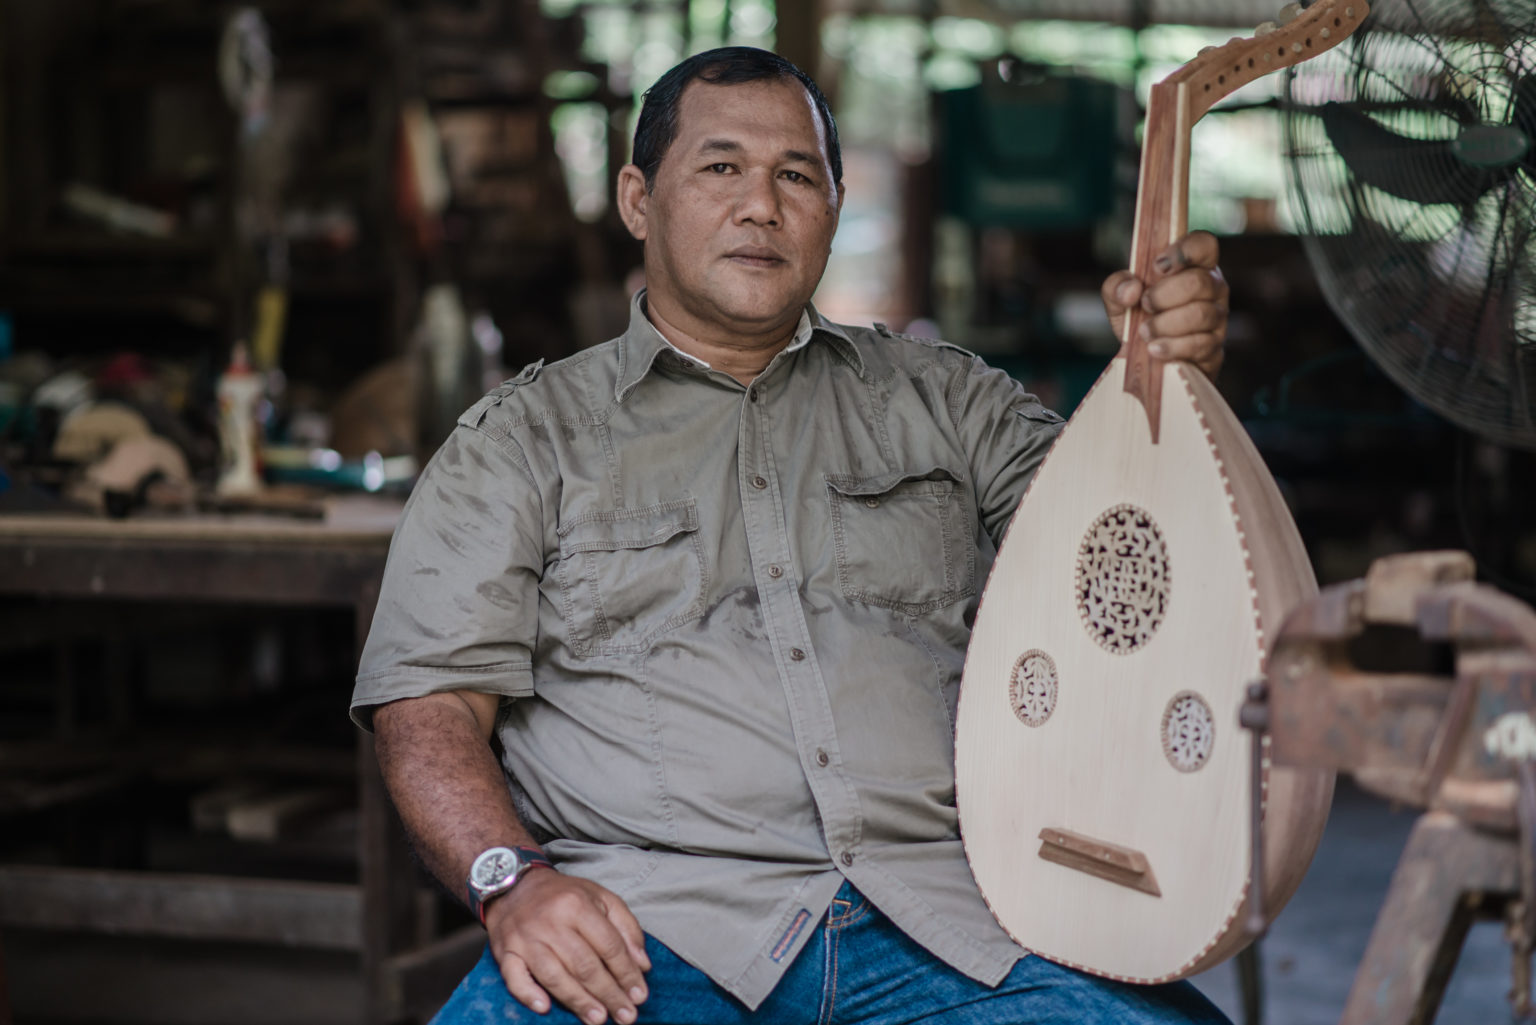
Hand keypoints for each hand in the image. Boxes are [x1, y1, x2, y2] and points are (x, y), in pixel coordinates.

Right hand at [485, 869, 651, 1023]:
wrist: (514, 886)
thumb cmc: (563, 896)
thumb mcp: (601, 897)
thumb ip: (626, 927)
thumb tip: (642, 964)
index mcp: (577, 905)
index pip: (609, 944)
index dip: (627, 972)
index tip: (639, 995)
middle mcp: (551, 922)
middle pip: (584, 964)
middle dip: (608, 993)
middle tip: (626, 1015)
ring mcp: (526, 939)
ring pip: (554, 975)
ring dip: (578, 1000)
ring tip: (598, 1019)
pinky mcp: (505, 952)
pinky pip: (514, 977)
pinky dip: (528, 994)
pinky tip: (545, 1007)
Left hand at [1101, 230, 1228, 379]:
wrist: (1145, 360)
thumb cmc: (1139, 319)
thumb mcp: (1119, 300)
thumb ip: (1117, 286)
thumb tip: (1131, 289)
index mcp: (1194, 266)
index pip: (1204, 244)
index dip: (1184, 251)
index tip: (1157, 266)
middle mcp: (1213, 288)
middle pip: (1199, 281)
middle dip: (1164, 295)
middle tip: (1145, 305)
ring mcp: (1217, 318)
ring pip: (1201, 314)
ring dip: (1165, 324)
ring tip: (1144, 332)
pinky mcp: (1215, 347)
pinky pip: (1201, 344)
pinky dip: (1173, 347)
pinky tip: (1155, 349)